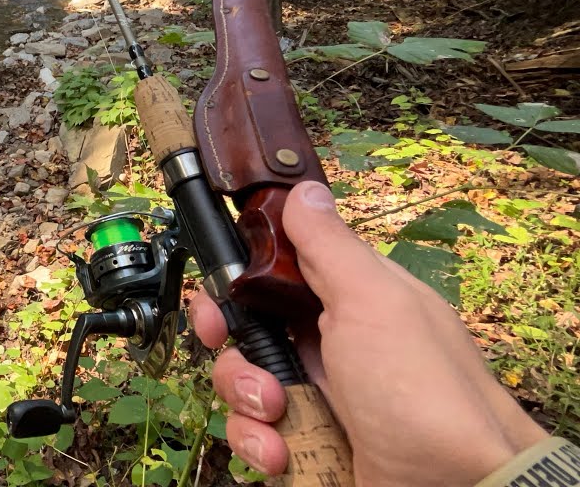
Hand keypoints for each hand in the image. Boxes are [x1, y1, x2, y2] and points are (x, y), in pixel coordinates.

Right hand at [189, 181, 547, 485]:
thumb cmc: (424, 391)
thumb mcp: (373, 302)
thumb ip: (330, 246)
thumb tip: (303, 191)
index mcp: (346, 299)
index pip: (270, 273)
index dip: (234, 282)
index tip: (219, 297)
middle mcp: (327, 345)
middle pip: (243, 330)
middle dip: (230, 348)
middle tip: (236, 357)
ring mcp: (317, 397)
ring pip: (242, 383)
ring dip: (245, 401)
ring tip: (279, 417)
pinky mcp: (308, 444)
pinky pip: (255, 434)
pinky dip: (259, 444)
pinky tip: (284, 452)